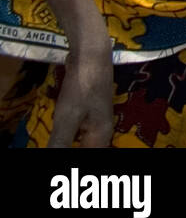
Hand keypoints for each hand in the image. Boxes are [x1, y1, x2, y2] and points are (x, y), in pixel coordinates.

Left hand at [48, 20, 113, 147]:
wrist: (92, 55)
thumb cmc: (83, 87)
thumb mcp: (67, 118)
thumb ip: (60, 143)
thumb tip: (50, 155)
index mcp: (101, 136)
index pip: (90, 157)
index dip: (77, 162)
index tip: (63, 155)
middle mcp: (102, 130)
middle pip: (88, 150)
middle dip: (70, 148)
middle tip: (56, 142)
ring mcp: (96, 119)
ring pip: (83, 142)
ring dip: (70, 144)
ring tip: (56, 139)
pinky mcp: (88, 110)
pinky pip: (79, 131)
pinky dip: (69, 136)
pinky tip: (60, 133)